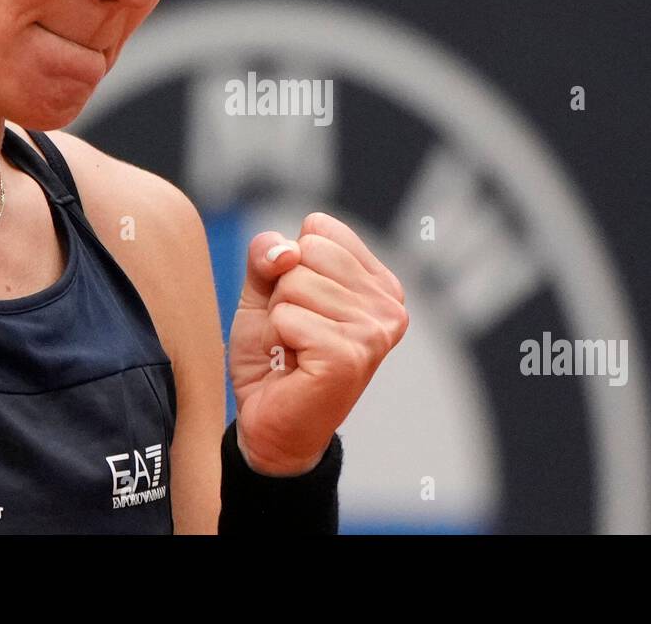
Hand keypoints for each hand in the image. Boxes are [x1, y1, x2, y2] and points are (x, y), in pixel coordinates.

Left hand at [227, 211, 408, 475]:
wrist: (267, 423)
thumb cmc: (272, 357)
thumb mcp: (262, 292)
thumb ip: (267, 254)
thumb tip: (287, 252)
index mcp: (377, 281)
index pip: (321, 229)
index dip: (291, 264)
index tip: (300, 306)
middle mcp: (388, 304)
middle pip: (307, 250)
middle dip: (283, 291)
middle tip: (294, 332)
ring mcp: (374, 331)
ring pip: (294, 282)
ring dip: (279, 318)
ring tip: (294, 349)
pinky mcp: (350, 356)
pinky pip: (288, 316)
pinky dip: (278, 339)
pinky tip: (295, 365)